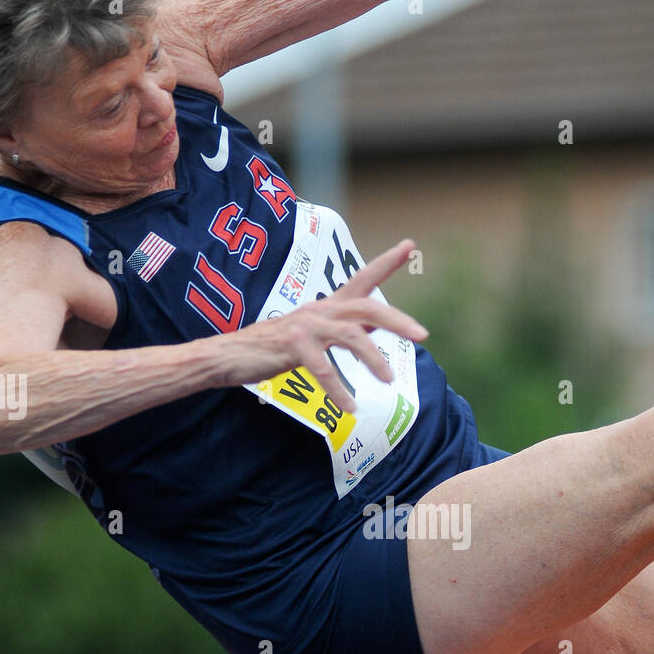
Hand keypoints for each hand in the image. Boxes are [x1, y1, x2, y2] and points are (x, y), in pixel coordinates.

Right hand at [224, 238, 426, 414]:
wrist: (230, 356)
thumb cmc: (274, 348)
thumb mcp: (315, 336)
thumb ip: (345, 330)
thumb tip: (376, 329)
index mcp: (328, 307)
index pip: (361, 279)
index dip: (386, 263)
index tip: (410, 246)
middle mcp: (320, 310)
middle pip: (367, 307)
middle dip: (397, 319)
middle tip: (423, 335)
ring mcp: (306, 326)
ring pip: (351, 336)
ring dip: (373, 359)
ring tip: (388, 381)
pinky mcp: (292, 345)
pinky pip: (323, 368)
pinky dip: (338, 390)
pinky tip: (350, 407)